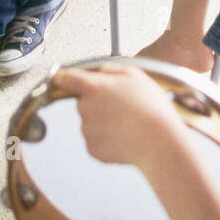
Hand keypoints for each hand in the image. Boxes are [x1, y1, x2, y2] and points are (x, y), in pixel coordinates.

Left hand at [51, 64, 186, 174]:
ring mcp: (87, 131)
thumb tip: (96, 72)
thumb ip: (109, 69)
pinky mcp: (93, 149)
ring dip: (104, 122)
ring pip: (90, 122)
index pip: (66, 78)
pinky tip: (125, 137)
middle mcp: (85, 108)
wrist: (158, 141)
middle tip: (122, 106)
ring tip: (128, 123)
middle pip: (83, 102)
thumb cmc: (150, 106)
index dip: (64, 77)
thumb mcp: (134, 74)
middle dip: (98, 102)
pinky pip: (96, 140)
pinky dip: (108, 139)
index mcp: (92, 87)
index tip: (61, 78)